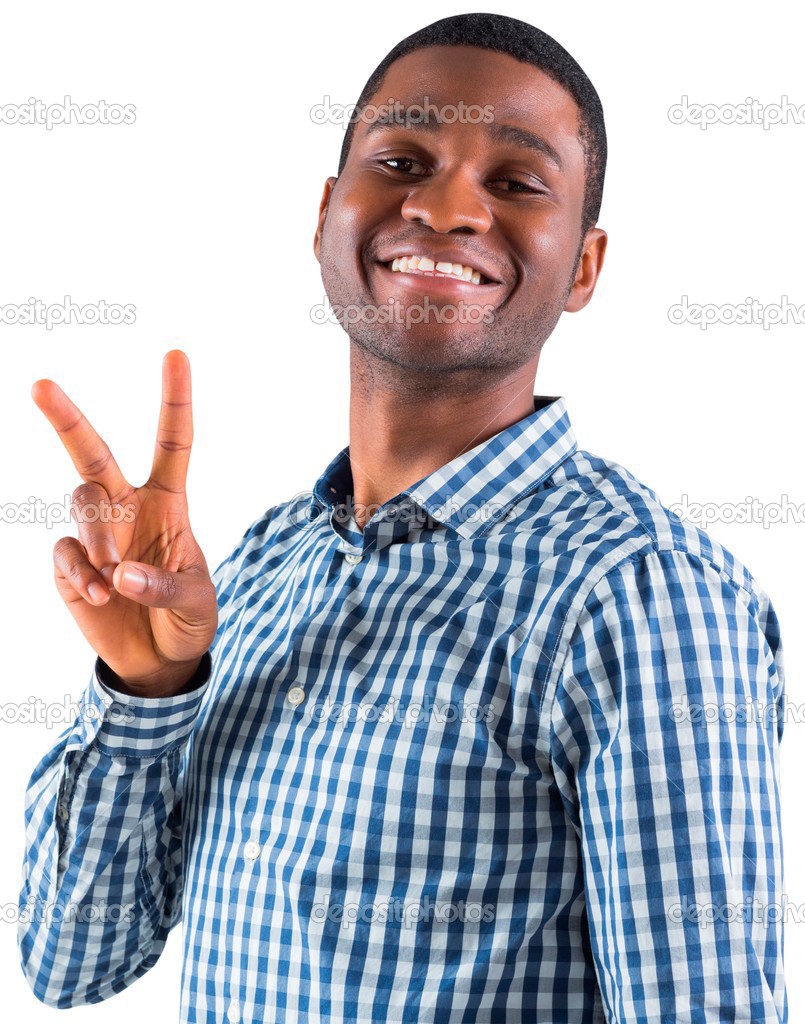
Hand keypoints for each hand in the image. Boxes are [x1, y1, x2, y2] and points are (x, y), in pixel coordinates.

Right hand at [32, 350, 217, 696]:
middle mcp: (126, 507)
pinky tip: (100, 595)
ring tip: (113, 582)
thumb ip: (165, 587)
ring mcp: (95, 534)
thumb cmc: (187, 620)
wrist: (158, 661)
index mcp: (168, 502)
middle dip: (67, 419)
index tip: (175, 354)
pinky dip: (82, 572)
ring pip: (80, 504)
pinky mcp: (70, 565)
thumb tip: (120, 573)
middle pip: (93, 453)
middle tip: (40, 385)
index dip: (174, 399)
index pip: (172, 443)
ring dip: (97, 539)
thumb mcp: (196, 603)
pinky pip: (65, 553)